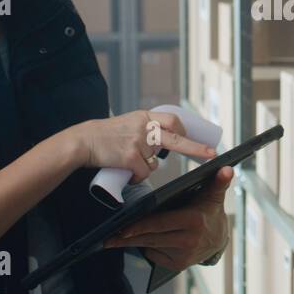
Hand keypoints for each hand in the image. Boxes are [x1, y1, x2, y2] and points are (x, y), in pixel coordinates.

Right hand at [62, 110, 215, 181]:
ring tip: (126, 160)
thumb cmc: (105, 135)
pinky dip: (136, 177)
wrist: (82, 141)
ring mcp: (137, 142)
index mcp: (144, 117)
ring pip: (154, 164)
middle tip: (211, 154)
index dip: (184, 131)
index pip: (172, 121)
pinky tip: (125, 170)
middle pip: (176, 139)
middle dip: (195, 148)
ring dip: (144, 167)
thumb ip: (145, 128)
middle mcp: (144, 127)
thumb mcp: (128, 123)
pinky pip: (143, 173)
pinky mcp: (130, 157)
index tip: (195, 138)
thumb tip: (163, 142)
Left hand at [102, 166, 234, 268]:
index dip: (139, 227)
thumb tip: (227, 168)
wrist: (219, 239)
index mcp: (192, 222)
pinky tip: (137, 242)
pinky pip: (154, 255)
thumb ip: (219, 182)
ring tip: (113, 240)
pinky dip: (146, 248)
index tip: (122, 229)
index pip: (159, 224)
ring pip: (150, 247)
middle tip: (109, 236)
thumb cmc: (210, 212)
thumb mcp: (214, 196)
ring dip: (131, 243)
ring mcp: (182, 256)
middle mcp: (187, 241)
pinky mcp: (176, 265)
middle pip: (150, 237)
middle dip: (128, 237)